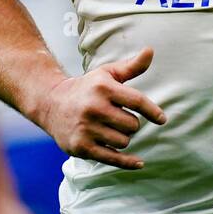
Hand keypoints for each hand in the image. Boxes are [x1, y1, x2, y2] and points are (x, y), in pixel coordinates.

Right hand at [36, 46, 165, 169]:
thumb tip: (151, 51)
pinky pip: (112, 158)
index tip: (162, 119)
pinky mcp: (81, 147)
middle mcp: (94, 108)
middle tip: (119, 119)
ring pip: (123, 141)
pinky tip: (139, 162)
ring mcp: (86, 129)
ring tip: (110, 130)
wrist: (50, 103)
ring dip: (123, 138)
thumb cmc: (86, 88)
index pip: (136, 101)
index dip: (152, 111)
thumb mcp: (106, 74)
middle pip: (132, 125)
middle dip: (131, 124)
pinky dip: (127, 162)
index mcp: (103, 88)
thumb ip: (131, 66)